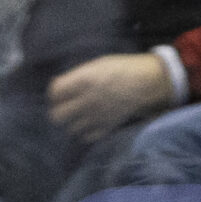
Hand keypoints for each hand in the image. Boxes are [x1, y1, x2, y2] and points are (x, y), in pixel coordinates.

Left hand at [47, 53, 174, 143]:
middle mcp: (86, 100)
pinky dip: (85, 131)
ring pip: (70, 128)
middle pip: (57, 116)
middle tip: (63, 107)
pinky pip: (86, 136)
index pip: (54, 92)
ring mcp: (95, 116)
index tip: (59, 92)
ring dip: (72, 122)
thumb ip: (78, 77)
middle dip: (58, 111)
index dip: (54, 93)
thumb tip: (61, 88)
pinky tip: (89, 123)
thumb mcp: (97, 65)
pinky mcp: (106, 127)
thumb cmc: (121, 68)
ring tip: (78, 115)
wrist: (146, 82)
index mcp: (83, 80)